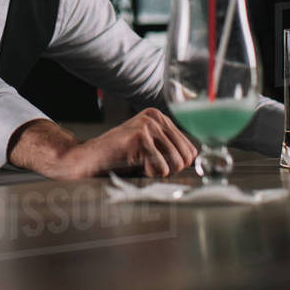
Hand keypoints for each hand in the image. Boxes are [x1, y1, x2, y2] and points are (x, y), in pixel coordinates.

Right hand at [8, 108, 197, 179]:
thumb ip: (172, 153)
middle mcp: (157, 116)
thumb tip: (202, 164)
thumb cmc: (119, 160)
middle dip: (169, 170)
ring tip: (137, 163)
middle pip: (186, 156)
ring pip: (175, 162)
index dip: (176, 165)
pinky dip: (148, 172)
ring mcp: (148, 124)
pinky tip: (131, 162)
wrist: (87, 159)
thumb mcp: (150, 152)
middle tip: (145, 165)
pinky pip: (161, 167)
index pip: (191, 150)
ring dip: (157, 172)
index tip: (155, 164)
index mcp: (161, 118)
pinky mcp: (141, 135)